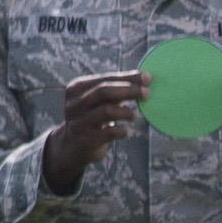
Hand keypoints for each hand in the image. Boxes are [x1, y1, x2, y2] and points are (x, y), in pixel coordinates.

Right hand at [39, 65, 145, 191]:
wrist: (73, 145)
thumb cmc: (92, 116)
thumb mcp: (98, 100)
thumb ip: (116, 88)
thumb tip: (146, 77)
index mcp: (76, 89)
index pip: (104, 79)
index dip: (127, 78)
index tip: (147, 78)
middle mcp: (74, 104)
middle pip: (103, 92)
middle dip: (128, 91)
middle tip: (147, 93)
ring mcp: (78, 123)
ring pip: (106, 111)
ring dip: (126, 112)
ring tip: (133, 116)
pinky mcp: (85, 140)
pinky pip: (109, 133)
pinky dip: (122, 131)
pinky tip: (126, 131)